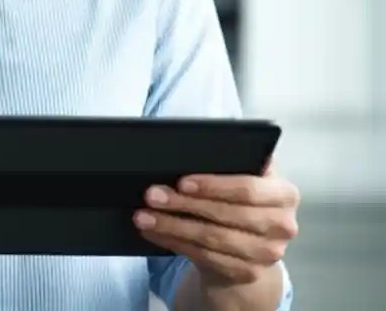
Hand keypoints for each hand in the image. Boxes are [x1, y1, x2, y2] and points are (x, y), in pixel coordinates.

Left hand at [135, 162, 300, 287]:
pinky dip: (175, 242)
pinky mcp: (248, 272)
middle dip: (184, 204)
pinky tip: (155, 232)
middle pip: (228, 214)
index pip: (249, 188)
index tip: (182, 182)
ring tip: (144, 216)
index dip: (214, 185)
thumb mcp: (241, 179)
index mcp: (284, 194)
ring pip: (213, 238)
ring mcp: (268, 253)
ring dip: (173, 226)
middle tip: (153, 195)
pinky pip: (206, 257)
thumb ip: (229, 166)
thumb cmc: (240, 202)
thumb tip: (187, 156)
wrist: (251, 246)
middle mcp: (282, 225)